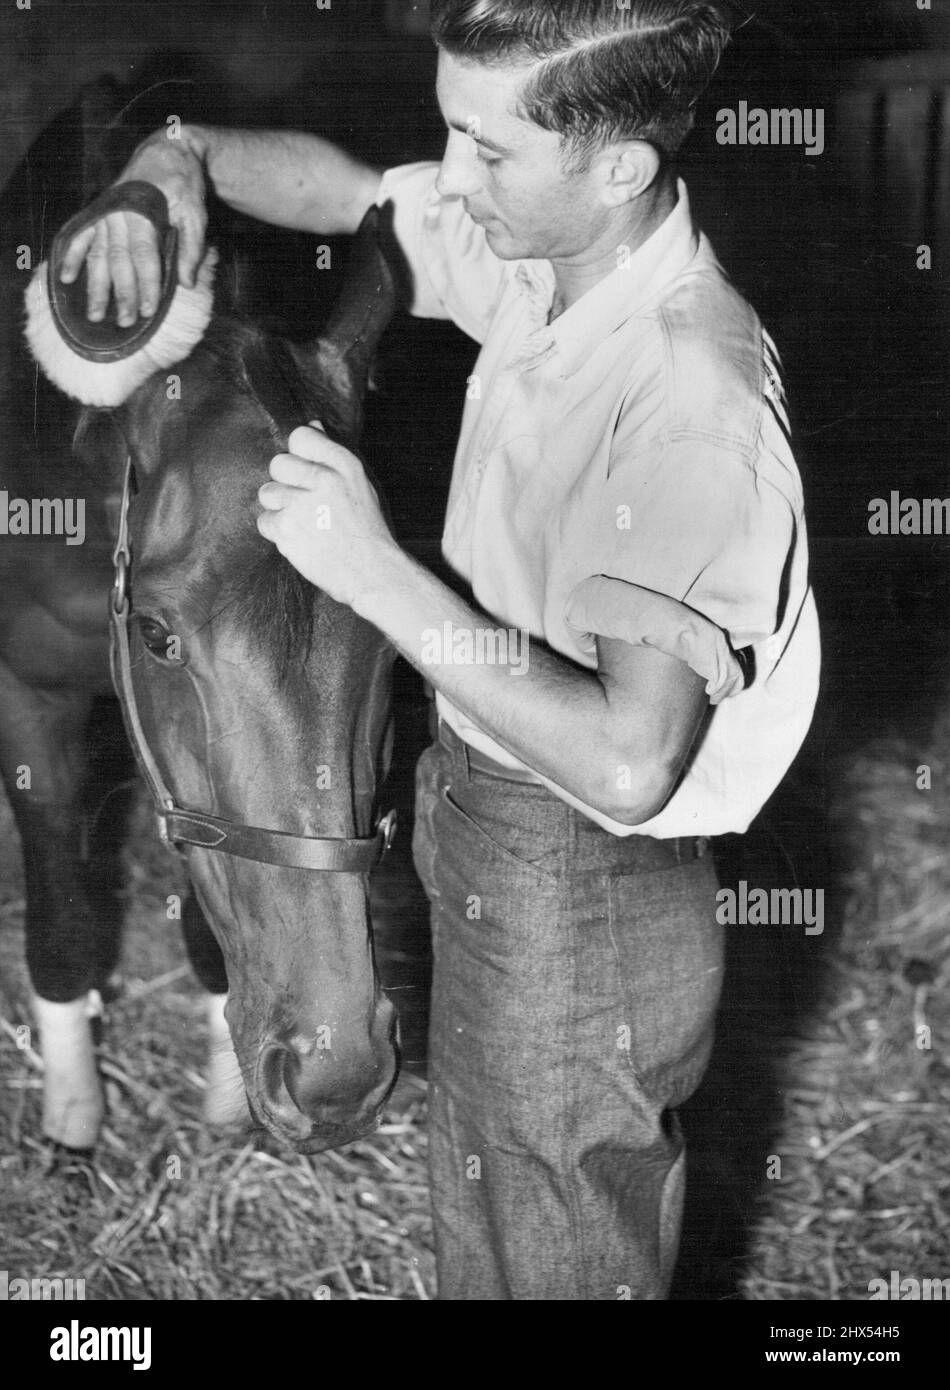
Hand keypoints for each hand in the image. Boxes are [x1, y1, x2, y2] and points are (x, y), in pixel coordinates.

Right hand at [58, 131, 206, 325]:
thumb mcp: (196, 213)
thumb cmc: (183, 183)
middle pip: (118, 262)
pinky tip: (66, 278)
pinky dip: (72, 256)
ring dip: (96, 286)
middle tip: (124, 322)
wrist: (165, 150)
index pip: (145, 258)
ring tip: (95, 314)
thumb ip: (191, 248)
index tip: (149, 311)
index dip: (147, 285)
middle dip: (121, 294)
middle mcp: (118, 215)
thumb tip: (186, 283)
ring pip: (97, 255)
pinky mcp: (99, 211)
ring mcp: (105, 213)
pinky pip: (81, 235)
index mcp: (143, 214)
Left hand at [257, 423, 396, 608]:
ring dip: (279, 508)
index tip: (306, 472)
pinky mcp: (287, 529)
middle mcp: (323, 480)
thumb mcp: (359, 484)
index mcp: (344, 465)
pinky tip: (298, 538)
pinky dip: (276, 531)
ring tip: (301, 522)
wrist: (371, 571)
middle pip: (278, 463)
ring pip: (267, 493)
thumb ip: (333, 455)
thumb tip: (312, 425)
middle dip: (285, 482)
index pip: (300, 436)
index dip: (298, 454)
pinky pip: (264, 520)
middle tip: (303, 502)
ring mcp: (302, 504)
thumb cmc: (366, 529)